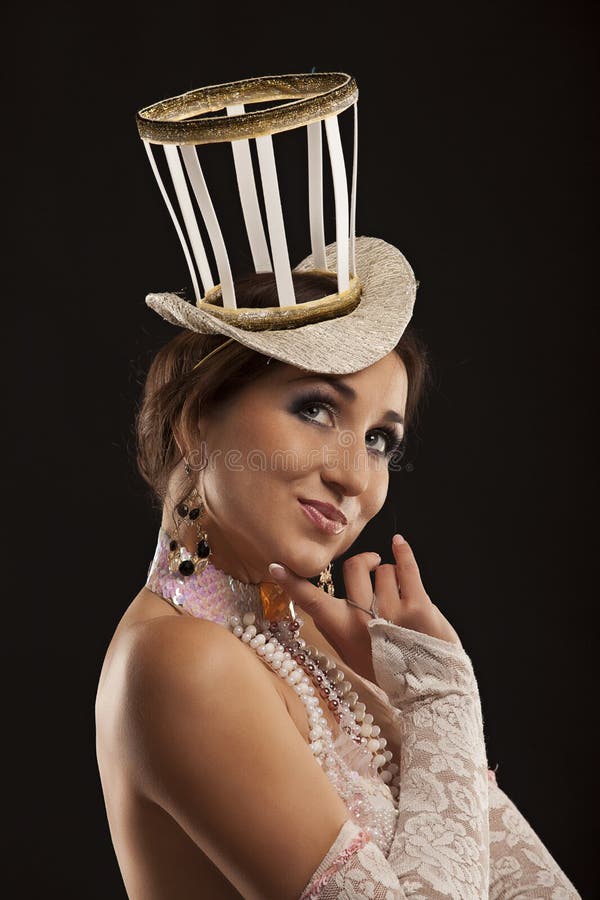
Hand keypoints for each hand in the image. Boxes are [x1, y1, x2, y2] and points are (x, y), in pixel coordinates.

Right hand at [268, 534, 461, 682]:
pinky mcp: (418, 606)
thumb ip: (334, 631)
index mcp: (342, 630)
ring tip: (399, 597)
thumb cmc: (388, 669)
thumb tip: (315, 606)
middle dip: (364, 561)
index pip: (312, 602)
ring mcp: (390, 611)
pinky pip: (406, 567)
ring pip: (385, 569)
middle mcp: (363, 619)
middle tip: (371, 563)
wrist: (428, 689)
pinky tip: (399, 543)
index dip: (292, 583)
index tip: (276, 565)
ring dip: (391, 576)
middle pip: (354, 566)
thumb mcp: (352, 657)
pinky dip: (403, 551)